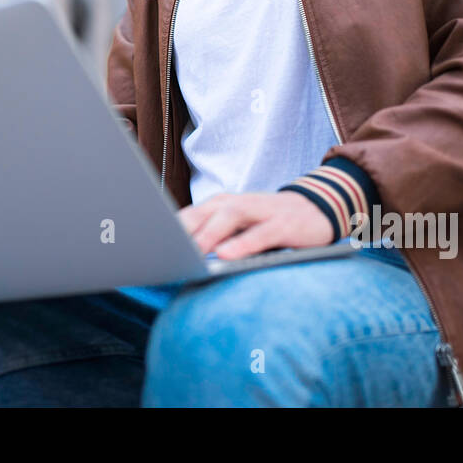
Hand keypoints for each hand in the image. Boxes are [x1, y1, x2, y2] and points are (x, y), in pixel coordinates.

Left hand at [176, 191, 338, 259]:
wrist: (317, 207)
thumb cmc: (266, 221)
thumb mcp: (237, 227)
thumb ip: (211, 237)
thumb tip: (177, 257)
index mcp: (221, 205)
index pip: (190, 215)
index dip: (167, 228)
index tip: (145, 243)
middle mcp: (238, 204)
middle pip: (204, 213)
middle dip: (183, 230)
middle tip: (162, 249)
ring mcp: (262, 212)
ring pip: (230, 217)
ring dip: (210, 234)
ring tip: (193, 252)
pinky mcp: (284, 224)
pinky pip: (261, 234)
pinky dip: (243, 244)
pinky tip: (227, 255)